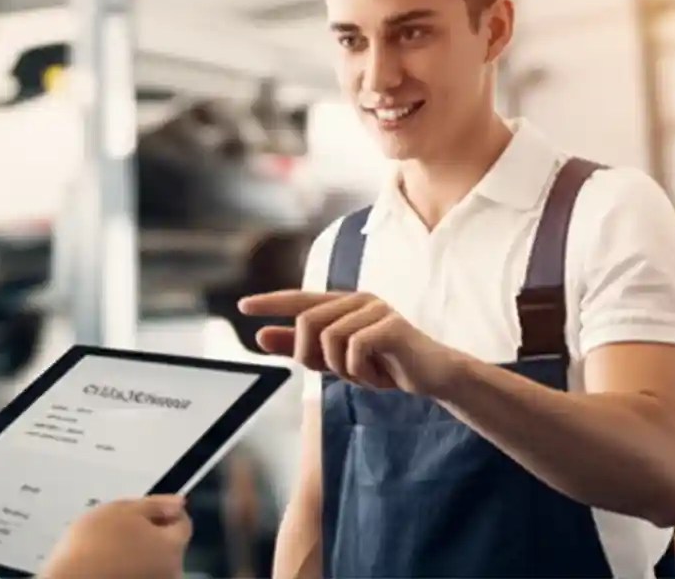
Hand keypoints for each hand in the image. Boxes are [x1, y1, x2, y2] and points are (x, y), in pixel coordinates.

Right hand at [41, 496, 192, 578]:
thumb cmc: (95, 543)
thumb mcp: (124, 510)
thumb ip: (156, 504)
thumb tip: (179, 502)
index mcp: (172, 548)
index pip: (184, 524)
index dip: (167, 511)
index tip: (147, 507)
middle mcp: (170, 572)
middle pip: (169, 544)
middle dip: (152, 532)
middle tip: (123, 525)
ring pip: (153, 560)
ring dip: (139, 550)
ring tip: (111, 544)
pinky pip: (141, 573)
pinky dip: (130, 565)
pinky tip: (109, 560)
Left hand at [238, 290, 463, 394]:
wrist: (432, 376)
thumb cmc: (384, 366)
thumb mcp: (336, 360)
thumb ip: (300, 348)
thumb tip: (260, 336)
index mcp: (343, 304)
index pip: (300, 299)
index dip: (271, 303)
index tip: (243, 306)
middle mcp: (357, 299)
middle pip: (308, 323)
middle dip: (314, 356)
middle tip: (342, 374)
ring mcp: (375, 309)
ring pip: (330, 340)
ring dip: (344, 370)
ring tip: (368, 373)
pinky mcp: (390, 324)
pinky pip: (354, 350)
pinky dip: (361, 372)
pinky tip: (379, 375)